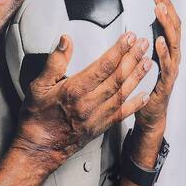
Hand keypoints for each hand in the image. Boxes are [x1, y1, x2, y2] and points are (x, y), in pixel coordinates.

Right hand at [12, 31, 153, 164]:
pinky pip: (122, 114)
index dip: (119, 50)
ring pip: (123, 93)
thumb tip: (65, 41)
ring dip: (137, 76)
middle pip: (117, 77)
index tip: (128, 38)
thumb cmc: (37, 117)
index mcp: (75, 90)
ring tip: (148, 62)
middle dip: (133, 58)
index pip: (103, 65)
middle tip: (143, 44)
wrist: (39, 148)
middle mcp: (89, 103)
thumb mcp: (38, 86)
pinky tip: (145, 95)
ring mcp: (97, 116)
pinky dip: (135, 104)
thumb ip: (54, 62)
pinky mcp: (101, 127)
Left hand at [134, 0, 182, 132]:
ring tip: (159, 9)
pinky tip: (158, 40)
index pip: (168, 19)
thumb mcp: (145, 59)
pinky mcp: (167, 83)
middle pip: (173, 26)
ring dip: (166, 24)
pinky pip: (167, 65)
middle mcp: (173, 55)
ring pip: (173, 42)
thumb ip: (143, 42)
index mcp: (167, 48)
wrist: (151, 115)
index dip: (163, 2)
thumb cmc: (148, 86)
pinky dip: (164, 52)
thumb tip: (135, 23)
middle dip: (166, 7)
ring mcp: (172, 68)